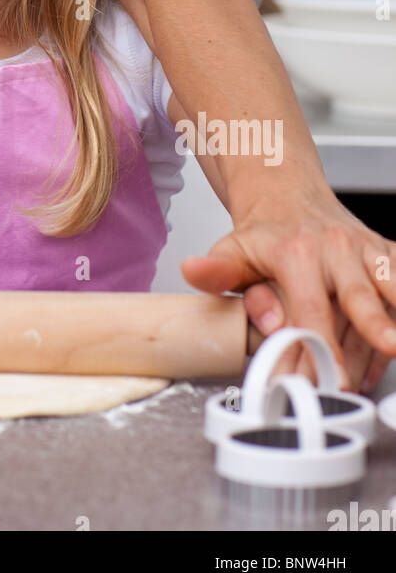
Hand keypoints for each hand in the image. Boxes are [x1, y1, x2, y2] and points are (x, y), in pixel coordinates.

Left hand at [180, 185, 395, 392]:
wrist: (288, 194)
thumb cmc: (265, 231)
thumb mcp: (231, 249)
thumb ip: (216, 270)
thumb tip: (196, 273)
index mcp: (297, 252)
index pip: (310, 308)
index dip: (316, 347)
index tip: (317, 378)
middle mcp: (337, 249)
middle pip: (361, 297)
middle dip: (375, 330)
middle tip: (382, 355)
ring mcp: (367, 251)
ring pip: (389, 296)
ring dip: (389, 332)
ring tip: (384, 364)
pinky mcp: (388, 256)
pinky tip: (385, 357)